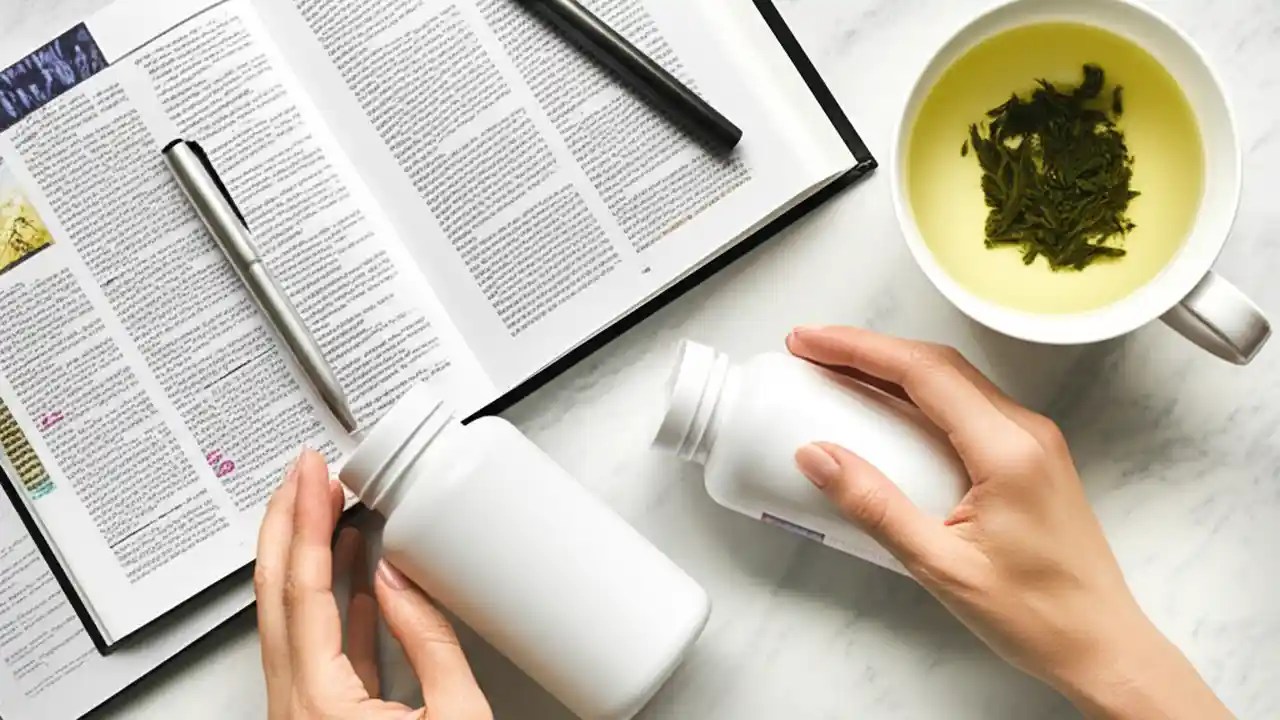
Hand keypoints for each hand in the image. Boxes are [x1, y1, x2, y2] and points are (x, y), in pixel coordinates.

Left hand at [255, 448, 491, 719]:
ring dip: (307, 556)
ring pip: (290, 617)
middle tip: (303, 475)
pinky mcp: (321, 719)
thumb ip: (429, 645)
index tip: (311, 475)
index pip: (303, 589)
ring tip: (326, 509)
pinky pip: (316, 648)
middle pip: (277, 593)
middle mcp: (297, 707)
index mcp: (321, 704)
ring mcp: (303, 714)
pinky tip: (353, 576)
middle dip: (288, 522)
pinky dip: (331, 603)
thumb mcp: (456, 718)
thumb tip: (401, 582)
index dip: (307, 520)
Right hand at [786, 326, 1229, 719]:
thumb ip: (875, 507)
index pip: (923, 372)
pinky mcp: (1032, 456)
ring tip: (838, 372)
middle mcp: (1027, 431)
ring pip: (954, 379)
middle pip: (938, 364)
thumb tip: (816, 455)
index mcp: (1008, 450)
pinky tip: (889, 408)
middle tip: (811, 351)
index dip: (858, 348)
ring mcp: (1035, 440)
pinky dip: (920, 393)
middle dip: (868, 349)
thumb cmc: (1035, 616)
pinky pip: (968, 404)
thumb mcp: (940, 567)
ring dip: (894, 367)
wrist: (1102, 645)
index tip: (808, 342)